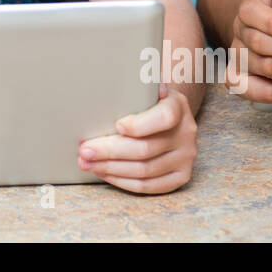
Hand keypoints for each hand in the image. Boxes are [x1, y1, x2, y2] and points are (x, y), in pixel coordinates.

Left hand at [78, 85, 196, 193]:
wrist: (168, 114)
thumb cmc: (146, 100)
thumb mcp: (143, 87)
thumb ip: (131, 87)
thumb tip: (102, 86)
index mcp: (178, 105)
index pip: (164, 117)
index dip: (139, 125)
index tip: (116, 126)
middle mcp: (186, 132)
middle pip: (145, 148)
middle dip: (109, 151)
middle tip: (85, 150)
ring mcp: (185, 156)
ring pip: (144, 170)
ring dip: (110, 168)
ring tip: (87, 163)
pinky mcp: (180, 176)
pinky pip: (149, 186)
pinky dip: (122, 181)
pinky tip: (104, 173)